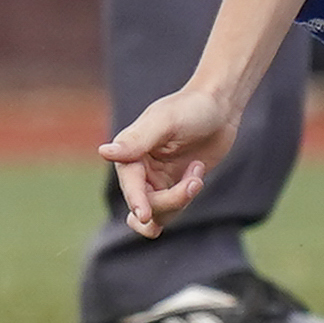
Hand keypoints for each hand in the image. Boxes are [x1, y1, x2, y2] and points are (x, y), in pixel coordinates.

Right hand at [98, 86, 239, 238]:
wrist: (219, 106)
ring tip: (197, 178)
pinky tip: (198, 173)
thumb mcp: (166, 121)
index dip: (137, 201)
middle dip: (170, 200)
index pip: (130, 184)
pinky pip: (173, 208)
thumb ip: (137, 139)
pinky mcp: (174, 186)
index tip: (145, 216)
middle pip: (144, 204)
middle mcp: (138, 169)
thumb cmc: (191, 107)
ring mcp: (156, 180)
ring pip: (158, 213)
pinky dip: (185, 199)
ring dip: (179, 202)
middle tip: (196, 182)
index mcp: (129, 151)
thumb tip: (104, 152)